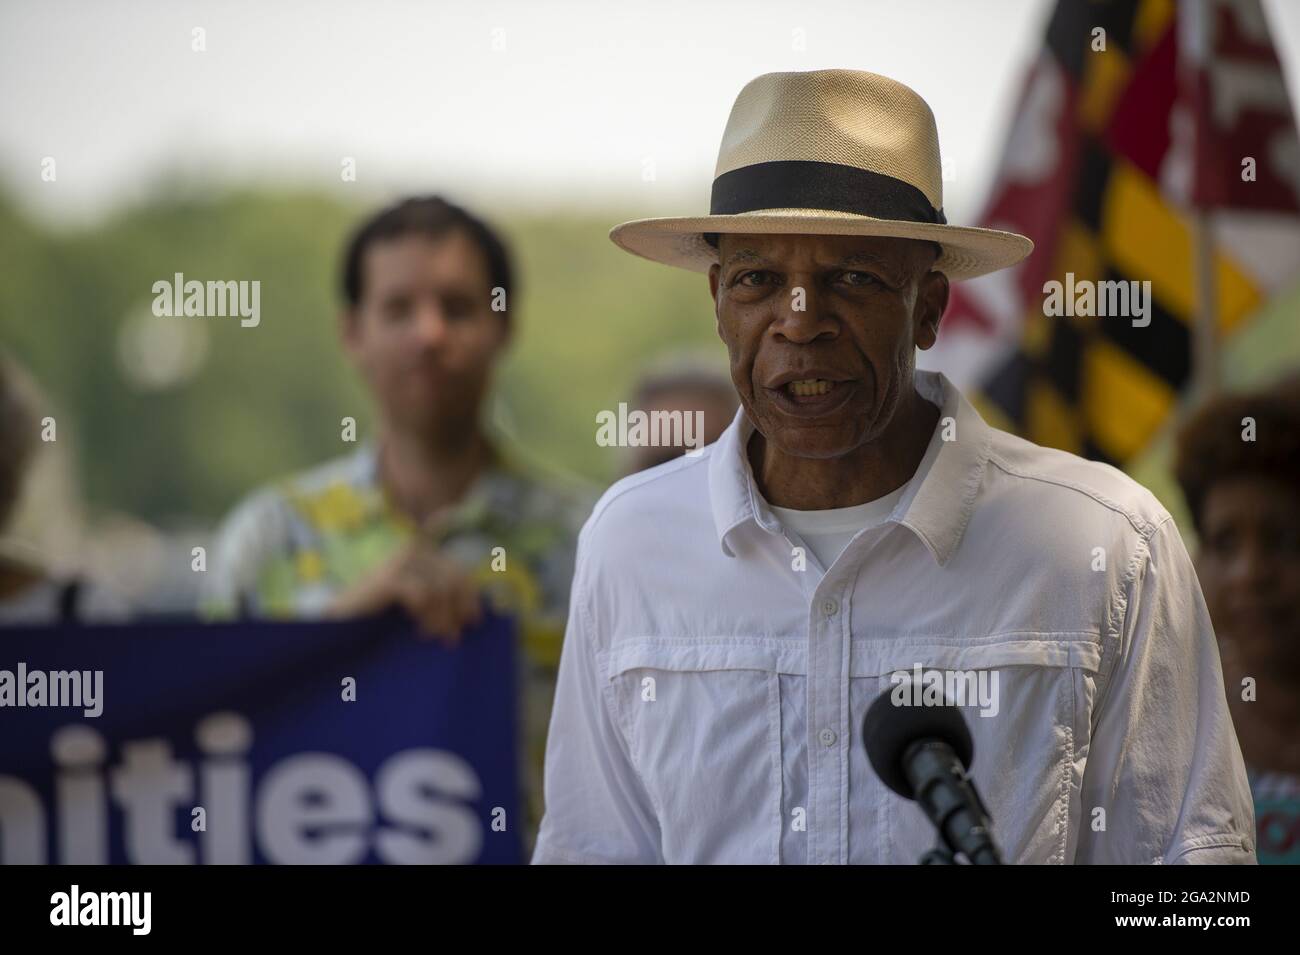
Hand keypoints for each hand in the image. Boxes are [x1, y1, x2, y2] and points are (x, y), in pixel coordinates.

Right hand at [325, 509, 481, 644]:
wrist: (338, 626)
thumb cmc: (379, 617)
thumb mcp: (418, 604)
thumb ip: (442, 598)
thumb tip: (477, 611)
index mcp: (421, 551)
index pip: (459, 570)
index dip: (470, 597)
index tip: (473, 622)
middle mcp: (413, 548)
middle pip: (454, 578)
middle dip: (458, 609)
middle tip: (454, 637)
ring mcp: (400, 560)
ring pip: (441, 588)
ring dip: (444, 618)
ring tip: (439, 639)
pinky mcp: (389, 577)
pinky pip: (424, 596)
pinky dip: (427, 617)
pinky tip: (420, 631)